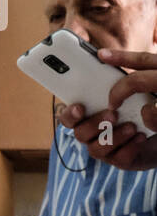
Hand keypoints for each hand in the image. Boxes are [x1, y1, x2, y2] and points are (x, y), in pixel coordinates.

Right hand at [56, 47, 156, 171]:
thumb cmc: (148, 101)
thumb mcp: (138, 83)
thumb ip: (122, 69)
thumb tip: (103, 55)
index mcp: (90, 112)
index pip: (67, 116)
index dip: (68, 113)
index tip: (79, 107)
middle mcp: (94, 131)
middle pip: (78, 133)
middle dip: (94, 124)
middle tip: (112, 114)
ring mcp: (107, 148)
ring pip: (96, 149)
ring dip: (113, 137)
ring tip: (132, 126)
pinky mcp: (122, 160)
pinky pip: (118, 159)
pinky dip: (129, 148)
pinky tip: (141, 137)